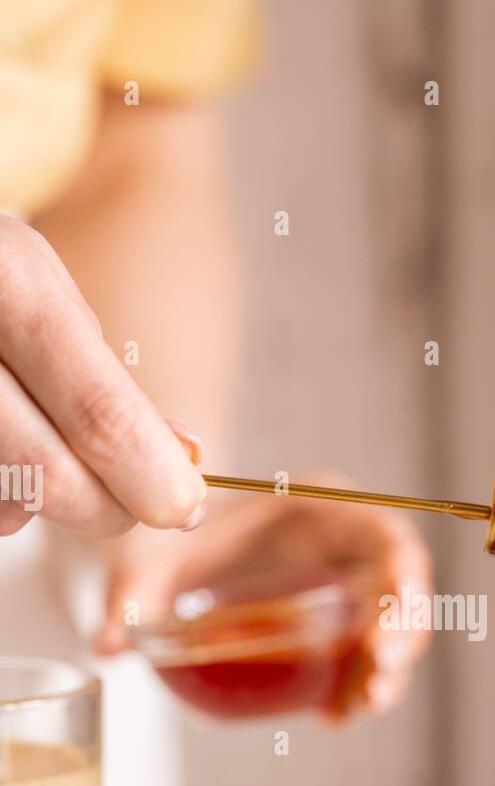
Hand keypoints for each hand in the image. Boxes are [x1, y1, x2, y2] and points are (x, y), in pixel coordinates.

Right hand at [0, 217, 206, 537]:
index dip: (152, 479)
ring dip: (41, 503)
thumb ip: (104, 375)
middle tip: (132, 505)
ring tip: (53, 459)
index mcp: (10, 277)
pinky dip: (0, 497)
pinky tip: (2, 460)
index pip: (101, 416)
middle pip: (48, 473)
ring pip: (4, 499)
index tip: (185, 507)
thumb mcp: (40, 287)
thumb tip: (179, 461)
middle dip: (106, 508)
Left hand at [99, 480, 433, 717]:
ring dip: (383, 674)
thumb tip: (108, 645)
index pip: (388, 539)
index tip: (390, 627)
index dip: (405, 583)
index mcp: (320, 511)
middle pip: (400, 593)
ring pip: (386, 632)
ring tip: (356, 708)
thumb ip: (133, 591)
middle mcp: (342, 548)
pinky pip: (356, 657)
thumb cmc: (175, 525)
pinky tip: (332, 717)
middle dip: (399, 642)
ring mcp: (340, 588)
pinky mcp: (328, 625)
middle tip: (374, 685)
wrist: (171, 530)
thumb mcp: (152, 551)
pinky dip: (352, 688)